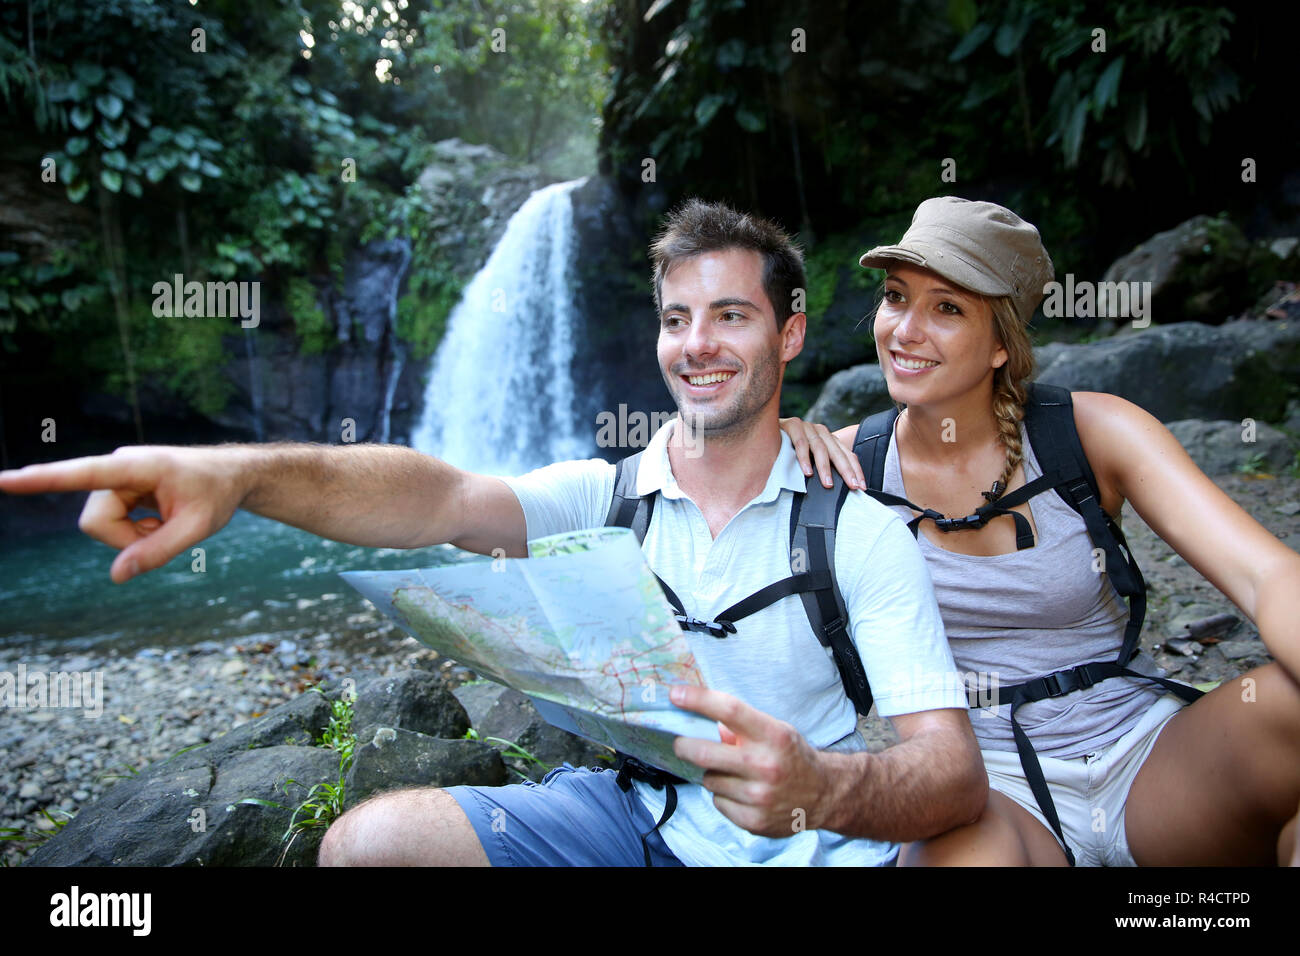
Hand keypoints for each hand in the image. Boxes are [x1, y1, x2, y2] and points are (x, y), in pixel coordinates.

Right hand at [0, 445, 249, 582]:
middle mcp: (117, 468)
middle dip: (127, 539)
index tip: (2, 480)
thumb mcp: (197, 528)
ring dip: (133, 536)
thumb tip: (115, 576)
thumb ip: (157, 552)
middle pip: (96, 523)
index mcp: (136, 466)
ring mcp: (114, 479)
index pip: (81, 474)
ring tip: (165, 521)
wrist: (231, 476)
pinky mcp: (115, 490)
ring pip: (101, 528)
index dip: (41, 480)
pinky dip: (136, 532)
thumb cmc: (217, 495)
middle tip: (166, 529)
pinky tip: (159, 518)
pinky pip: (112, 525)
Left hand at [670, 684, 831, 837]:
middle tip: (680, 742)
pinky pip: (718, 802)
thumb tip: (699, 718)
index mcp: (773, 735)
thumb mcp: (774, 730)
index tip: (675, 694)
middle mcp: (765, 766)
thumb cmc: (792, 756)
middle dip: (683, 745)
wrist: (823, 795)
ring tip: (731, 772)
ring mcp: (758, 796)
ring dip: (712, 773)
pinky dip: (723, 795)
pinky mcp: (752, 820)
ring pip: (709, 780)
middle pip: (704, 752)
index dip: (697, 700)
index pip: (729, 710)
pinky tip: (741, 792)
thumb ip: (740, 725)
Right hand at [778, 417, 864, 489]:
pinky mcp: (792, 425)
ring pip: (820, 448)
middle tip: (851, 486)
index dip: (855, 470)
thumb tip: (835, 489)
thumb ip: (821, 467)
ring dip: (825, 467)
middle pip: (838, 452)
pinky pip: (801, 442)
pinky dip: (804, 458)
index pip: (847, 454)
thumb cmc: (788, 449)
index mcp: (828, 439)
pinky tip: (806, 472)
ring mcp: (807, 426)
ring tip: (828, 484)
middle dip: (846, 470)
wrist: (765, 430)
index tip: (861, 487)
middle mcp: (820, 431)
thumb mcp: (809, 458)